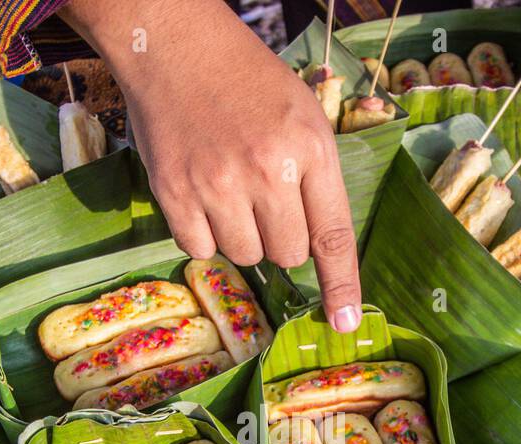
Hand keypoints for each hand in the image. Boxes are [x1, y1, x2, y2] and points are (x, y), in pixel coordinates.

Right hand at [62, 0, 362, 331]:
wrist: (176, 45)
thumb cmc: (247, 82)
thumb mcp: (304, 116)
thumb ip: (317, 180)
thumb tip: (320, 255)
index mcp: (310, 147)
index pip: (333, 236)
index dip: (341, 285)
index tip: (346, 321)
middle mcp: (267, 170)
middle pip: (287, 254)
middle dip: (280, 238)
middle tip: (263, 197)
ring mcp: (218, 184)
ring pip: (245, 256)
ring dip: (240, 235)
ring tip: (229, 188)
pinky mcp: (174, 193)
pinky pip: (199, 249)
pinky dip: (201, 232)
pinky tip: (199, 192)